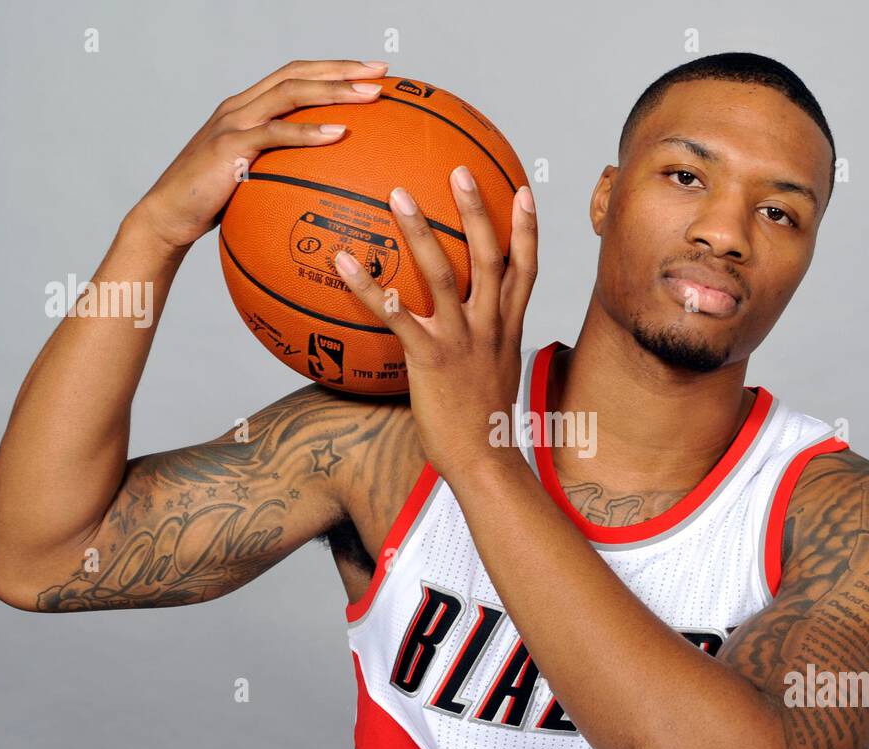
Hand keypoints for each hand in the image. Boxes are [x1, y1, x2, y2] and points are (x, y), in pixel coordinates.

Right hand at [132, 58, 389, 251]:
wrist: (168, 217)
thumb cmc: (213, 204)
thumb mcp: (252, 179)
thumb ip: (281, 169)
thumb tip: (322, 185)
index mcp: (247, 108)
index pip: (294, 76)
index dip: (332, 69)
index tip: (369, 72)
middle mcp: (240, 107)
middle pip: (297, 73)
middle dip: (342, 68)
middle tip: (381, 71)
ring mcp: (233, 123)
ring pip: (290, 93)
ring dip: (334, 91)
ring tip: (370, 94)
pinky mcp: (229, 147)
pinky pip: (275, 134)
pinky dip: (309, 132)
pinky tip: (339, 134)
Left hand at [332, 168, 537, 477]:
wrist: (485, 460)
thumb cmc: (483, 422)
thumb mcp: (496, 374)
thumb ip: (485, 344)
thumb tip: (468, 330)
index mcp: (507, 327)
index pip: (525, 268)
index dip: (526, 227)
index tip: (522, 189)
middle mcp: (490, 325)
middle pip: (488, 256)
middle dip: (477, 209)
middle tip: (460, 168)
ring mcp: (463, 340)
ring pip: (444, 274)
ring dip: (421, 231)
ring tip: (399, 194)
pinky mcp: (431, 359)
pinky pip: (396, 316)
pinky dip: (368, 287)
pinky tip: (342, 261)